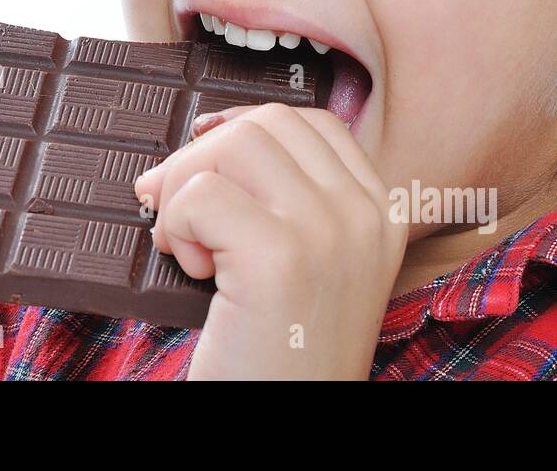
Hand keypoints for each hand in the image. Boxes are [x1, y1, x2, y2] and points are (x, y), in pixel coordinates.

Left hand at [134, 103, 405, 379]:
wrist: (286, 433)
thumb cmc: (279, 355)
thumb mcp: (308, 267)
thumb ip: (284, 201)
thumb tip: (207, 134)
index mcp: (380, 214)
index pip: (309, 124)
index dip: (243, 132)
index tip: (206, 172)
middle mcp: (366, 215)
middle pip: (266, 124)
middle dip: (202, 159)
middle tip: (178, 218)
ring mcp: (329, 232)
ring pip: (232, 145)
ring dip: (185, 191)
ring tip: (191, 249)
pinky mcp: (281, 258)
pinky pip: (200, 196)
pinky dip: (176, 228)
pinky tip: (195, 274)